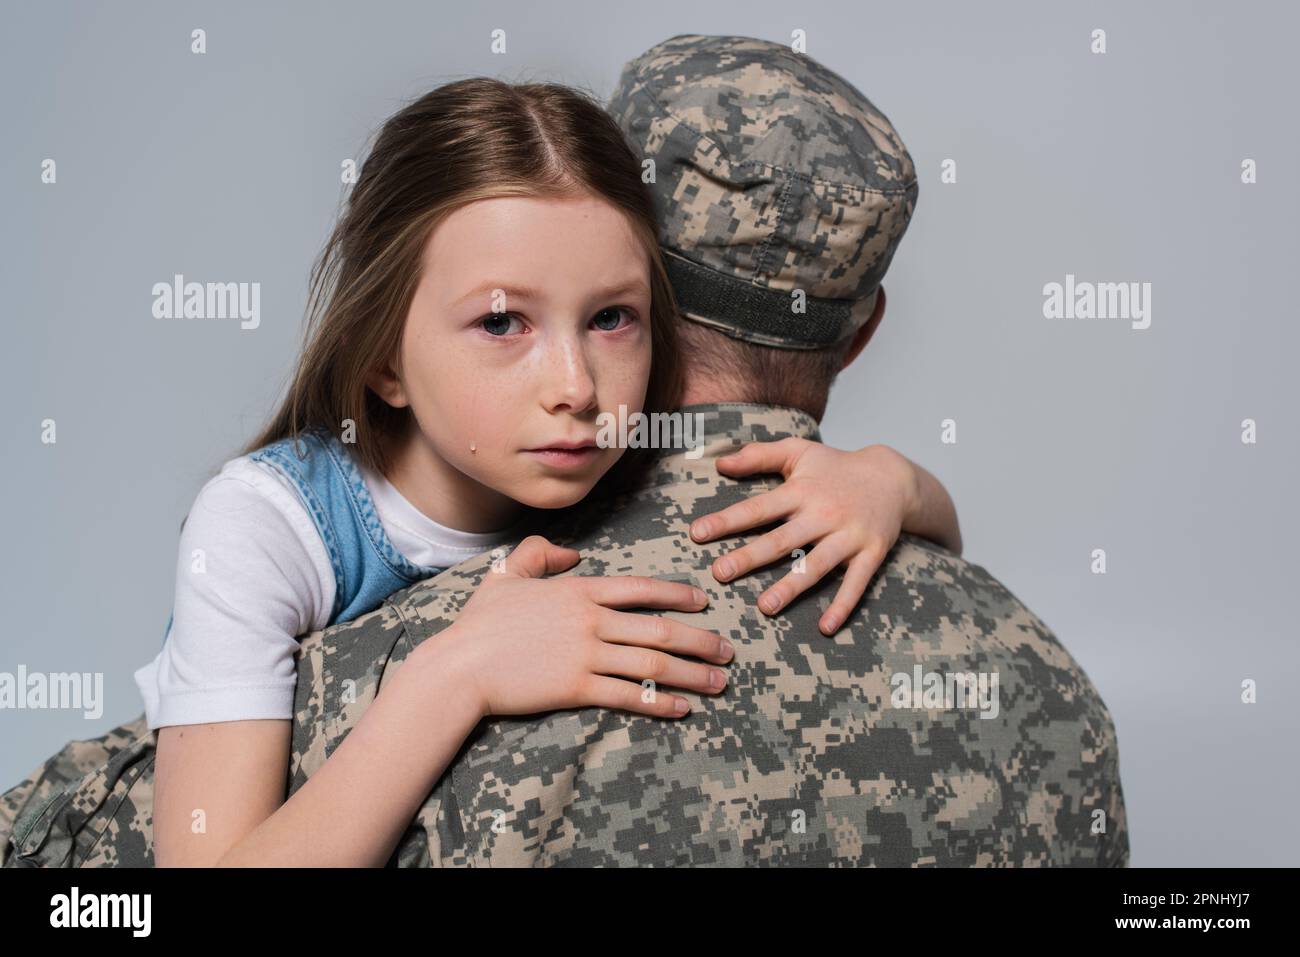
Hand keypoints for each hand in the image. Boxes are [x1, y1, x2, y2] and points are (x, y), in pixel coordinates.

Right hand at [444, 536, 733, 718]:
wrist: (459, 667)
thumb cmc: (479, 624)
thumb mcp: (506, 575)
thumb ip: (537, 554)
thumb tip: (569, 554)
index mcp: (578, 591)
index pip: (640, 588)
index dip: (677, 594)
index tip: (703, 601)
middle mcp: (590, 620)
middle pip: (658, 629)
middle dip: (699, 640)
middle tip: (728, 650)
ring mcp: (586, 655)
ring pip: (652, 663)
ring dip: (691, 673)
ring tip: (718, 682)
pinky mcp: (578, 688)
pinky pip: (629, 695)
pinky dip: (660, 702)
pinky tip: (682, 708)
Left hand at [689, 438, 920, 635]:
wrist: (894, 477)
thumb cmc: (836, 466)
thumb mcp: (798, 451)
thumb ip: (758, 455)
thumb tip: (719, 462)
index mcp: (801, 491)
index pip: (757, 508)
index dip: (726, 521)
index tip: (696, 534)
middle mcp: (824, 514)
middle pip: (782, 539)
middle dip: (750, 557)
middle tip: (720, 574)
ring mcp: (849, 535)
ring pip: (816, 565)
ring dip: (791, 587)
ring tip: (764, 607)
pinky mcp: (872, 553)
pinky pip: (856, 583)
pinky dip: (843, 605)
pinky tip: (825, 627)